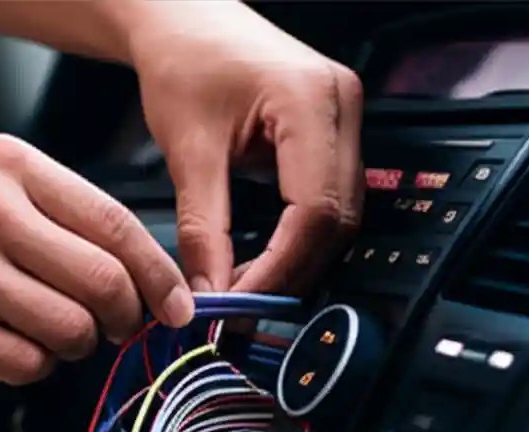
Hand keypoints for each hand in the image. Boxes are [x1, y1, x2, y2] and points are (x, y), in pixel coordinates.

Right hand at [0, 135, 192, 383]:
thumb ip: (51, 209)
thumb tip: (131, 266)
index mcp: (8, 166)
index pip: (115, 224)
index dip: (158, 274)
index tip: (177, 304)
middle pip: (103, 282)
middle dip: (123, 318)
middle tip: (114, 327)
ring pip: (68, 329)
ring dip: (77, 345)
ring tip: (56, 337)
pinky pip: (23, 364)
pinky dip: (35, 366)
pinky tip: (14, 348)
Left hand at [127, 2, 363, 293]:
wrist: (183, 20)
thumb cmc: (183, 60)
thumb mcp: (186, 150)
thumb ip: (203, 229)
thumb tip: (211, 293)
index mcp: (310, 100)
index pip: (314, 210)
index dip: (281, 267)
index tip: (243, 303)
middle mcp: (342, 105)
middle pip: (338, 218)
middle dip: (291, 270)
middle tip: (244, 306)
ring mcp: (345, 117)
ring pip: (341, 214)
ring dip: (297, 258)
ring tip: (248, 285)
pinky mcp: (333, 130)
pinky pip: (329, 197)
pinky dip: (298, 234)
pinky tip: (263, 255)